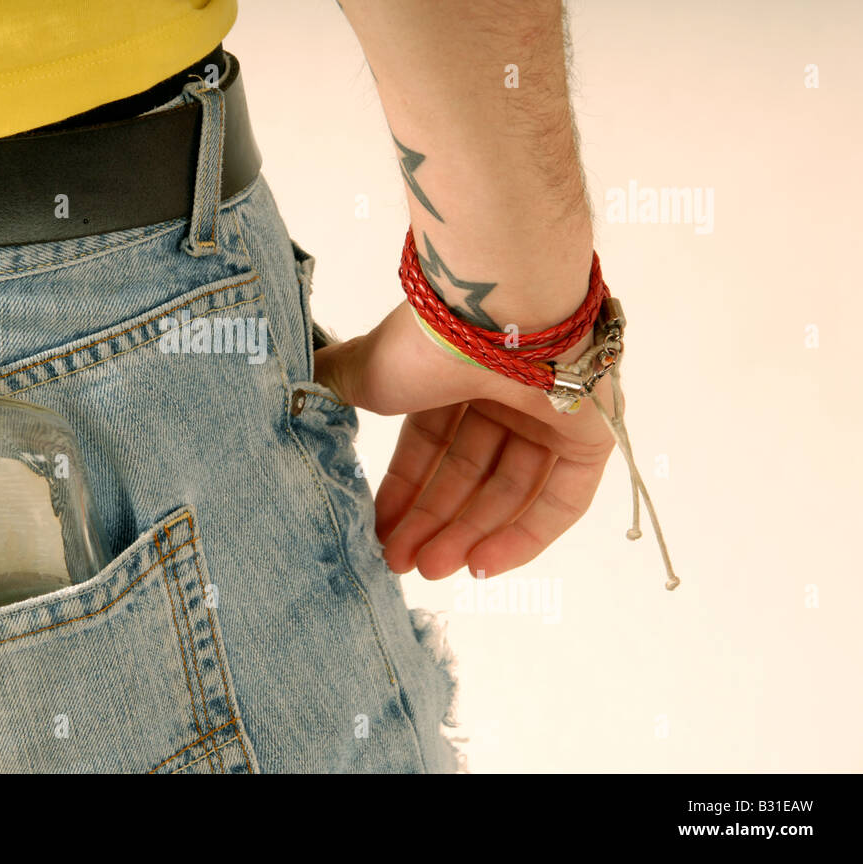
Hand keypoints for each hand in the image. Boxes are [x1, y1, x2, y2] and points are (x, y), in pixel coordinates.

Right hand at [313, 302, 615, 579]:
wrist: (495, 316)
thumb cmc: (426, 341)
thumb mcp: (364, 372)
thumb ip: (335, 390)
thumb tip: (294, 398)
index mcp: (454, 372)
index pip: (431, 445)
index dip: (405, 492)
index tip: (379, 532)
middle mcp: (504, 391)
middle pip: (470, 473)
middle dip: (433, 522)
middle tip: (400, 564)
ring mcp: (552, 411)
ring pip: (511, 491)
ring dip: (469, 535)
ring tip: (431, 570)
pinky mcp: (592, 433)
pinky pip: (561, 500)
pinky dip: (523, 537)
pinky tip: (480, 566)